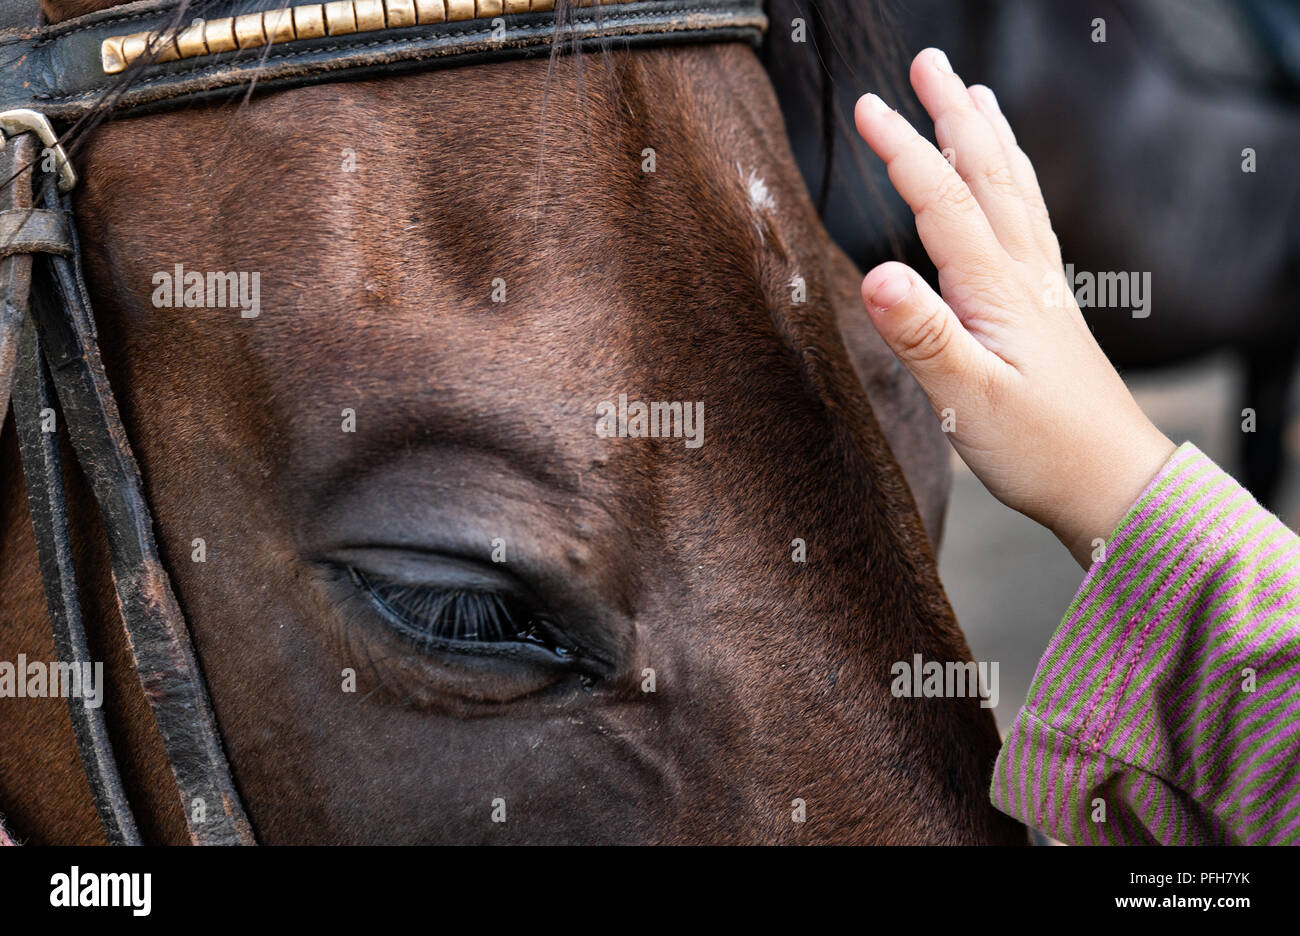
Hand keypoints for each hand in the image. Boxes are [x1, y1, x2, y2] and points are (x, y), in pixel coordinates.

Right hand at [853, 48, 1174, 568]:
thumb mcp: (969, 401)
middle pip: (985, 174)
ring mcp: (1040, 288)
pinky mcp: (1047, 308)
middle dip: (952, 114)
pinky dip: (1014, 183)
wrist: (1112, 482)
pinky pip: (1030, 222)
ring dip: (987, 137)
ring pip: (1013, 191)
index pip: (941, 201)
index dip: (902, 150)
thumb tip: (874, 273)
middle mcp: (1023, 274)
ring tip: (973, 95)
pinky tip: (1009, 184)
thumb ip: (922, 337)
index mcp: (996, 289)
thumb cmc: (1041, 449)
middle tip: (927, 64)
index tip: (866, 106)